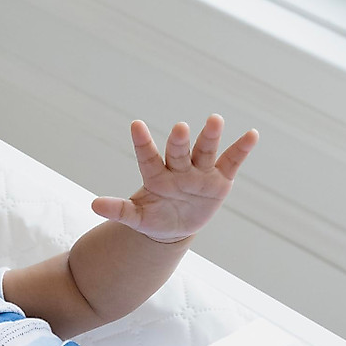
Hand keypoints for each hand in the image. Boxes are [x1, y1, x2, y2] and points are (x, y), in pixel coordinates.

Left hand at [91, 116, 257, 242]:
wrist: (175, 226)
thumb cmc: (154, 217)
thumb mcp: (138, 218)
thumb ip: (119, 210)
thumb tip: (93, 204)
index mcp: (157, 176)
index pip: (148, 157)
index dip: (143, 143)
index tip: (136, 125)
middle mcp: (179, 168)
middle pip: (179, 152)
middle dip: (180, 141)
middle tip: (180, 128)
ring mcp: (200, 172)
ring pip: (204, 151)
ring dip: (210, 136)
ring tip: (215, 119)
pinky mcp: (220, 179)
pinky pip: (231, 161)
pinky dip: (241, 149)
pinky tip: (252, 134)